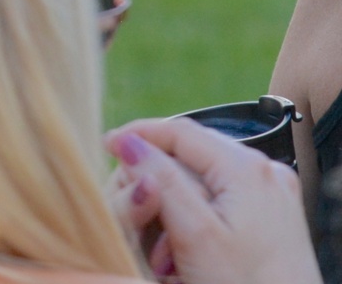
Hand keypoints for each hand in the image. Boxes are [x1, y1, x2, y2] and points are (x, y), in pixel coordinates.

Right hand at [107, 119, 318, 283]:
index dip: (138, 134)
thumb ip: (162, 181)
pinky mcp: (274, 217)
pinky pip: (223, 200)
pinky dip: (197, 218)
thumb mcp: (195, 236)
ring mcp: (273, 195)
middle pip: (191, 156)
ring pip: (204, 181)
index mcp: (247, 168)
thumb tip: (129, 142)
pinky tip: (186, 250)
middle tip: (137, 216)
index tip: (107, 145)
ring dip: (175, 206)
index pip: (179, 130)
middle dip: (158, 182)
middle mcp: (265, 172)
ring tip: (164, 251)